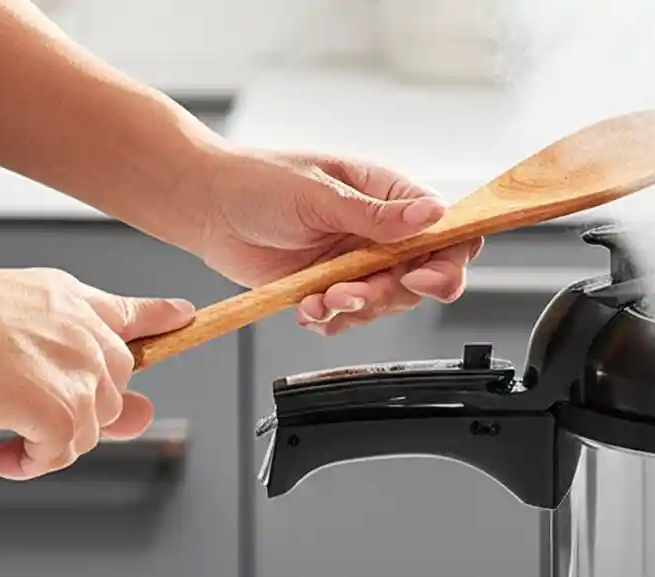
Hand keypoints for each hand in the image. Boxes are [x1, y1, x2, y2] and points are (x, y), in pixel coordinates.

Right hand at [0, 267, 194, 479]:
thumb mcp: (13, 345)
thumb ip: (82, 377)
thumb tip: (141, 416)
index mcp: (63, 296)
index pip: (127, 310)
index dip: (156, 318)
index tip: (181, 316)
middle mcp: (80, 325)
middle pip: (113, 386)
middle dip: (78, 413)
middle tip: (29, 423)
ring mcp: (74, 363)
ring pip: (93, 424)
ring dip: (53, 442)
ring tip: (8, 437)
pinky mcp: (57, 403)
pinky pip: (65, 451)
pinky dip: (35, 464)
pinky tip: (6, 457)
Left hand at [186, 150, 482, 336]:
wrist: (206, 206)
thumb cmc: (257, 180)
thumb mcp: (319, 193)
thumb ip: (376, 213)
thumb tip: (431, 214)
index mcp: (388, 195)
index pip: (445, 229)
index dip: (448, 258)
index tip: (423, 277)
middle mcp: (379, 231)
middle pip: (422, 276)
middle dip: (390, 292)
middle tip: (355, 292)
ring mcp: (356, 261)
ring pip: (386, 302)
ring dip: (356, 308)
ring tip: (321, 297)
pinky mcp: (330, 286)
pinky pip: (349, 317)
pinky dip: (331, 319)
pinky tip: (308, 306)